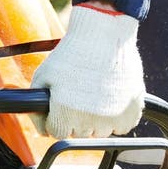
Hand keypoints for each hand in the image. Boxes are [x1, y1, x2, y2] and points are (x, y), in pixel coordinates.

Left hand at [31, 3, 144, 137]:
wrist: (104, 35)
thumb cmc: (71, 53)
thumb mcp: (43, 76)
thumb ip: (36, 106)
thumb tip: (41, 131)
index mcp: (65, 115)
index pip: (57, 133)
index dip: (56, 118)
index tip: (61, 104)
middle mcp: (89, 122)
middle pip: (79, 133)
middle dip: (75, 118)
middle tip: (79, 94)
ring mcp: (112, 118)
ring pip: (101, 132)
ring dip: (96, 119)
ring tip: (96, 94)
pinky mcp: (131, 112)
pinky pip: (122, 127)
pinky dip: (117, 118)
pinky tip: (111, 98)